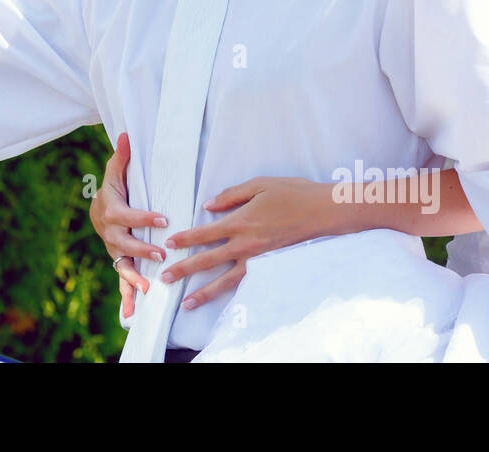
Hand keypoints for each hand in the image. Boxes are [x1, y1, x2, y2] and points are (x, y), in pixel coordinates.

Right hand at [89, 132, 167, 318]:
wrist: (98, 210)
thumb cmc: (114, 189)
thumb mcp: (116, 173)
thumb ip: (122, 157)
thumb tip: (126, 134)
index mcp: (112, 212)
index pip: (128, 215)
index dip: (144, 216)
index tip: (163, 217)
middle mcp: (111, 234)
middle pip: (125, 244)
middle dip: (142, 250)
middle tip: (160, 253)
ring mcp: (114, 251)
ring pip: (122, 266)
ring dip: (133, 279)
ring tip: (148, 288)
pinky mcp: (119, 262)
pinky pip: (122, 281)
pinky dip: (126, 297)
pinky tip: (132, 314)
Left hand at [160, 176, 351, 310]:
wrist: (323, 211)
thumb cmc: (292, 193)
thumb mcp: (259, 184)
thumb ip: (231, 196)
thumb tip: (208, 206)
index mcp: (240, 222)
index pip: (205, 234)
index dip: (185, 239)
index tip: (169, 244)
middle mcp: (245, 245)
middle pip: (208, 260)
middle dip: (184, 270)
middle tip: (164, 279)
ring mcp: (258, 259)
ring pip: (225, 280)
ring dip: (204, 292)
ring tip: (186, 303)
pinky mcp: (269, 265)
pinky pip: (245, 282)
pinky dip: (230, 292)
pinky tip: (220, 298)